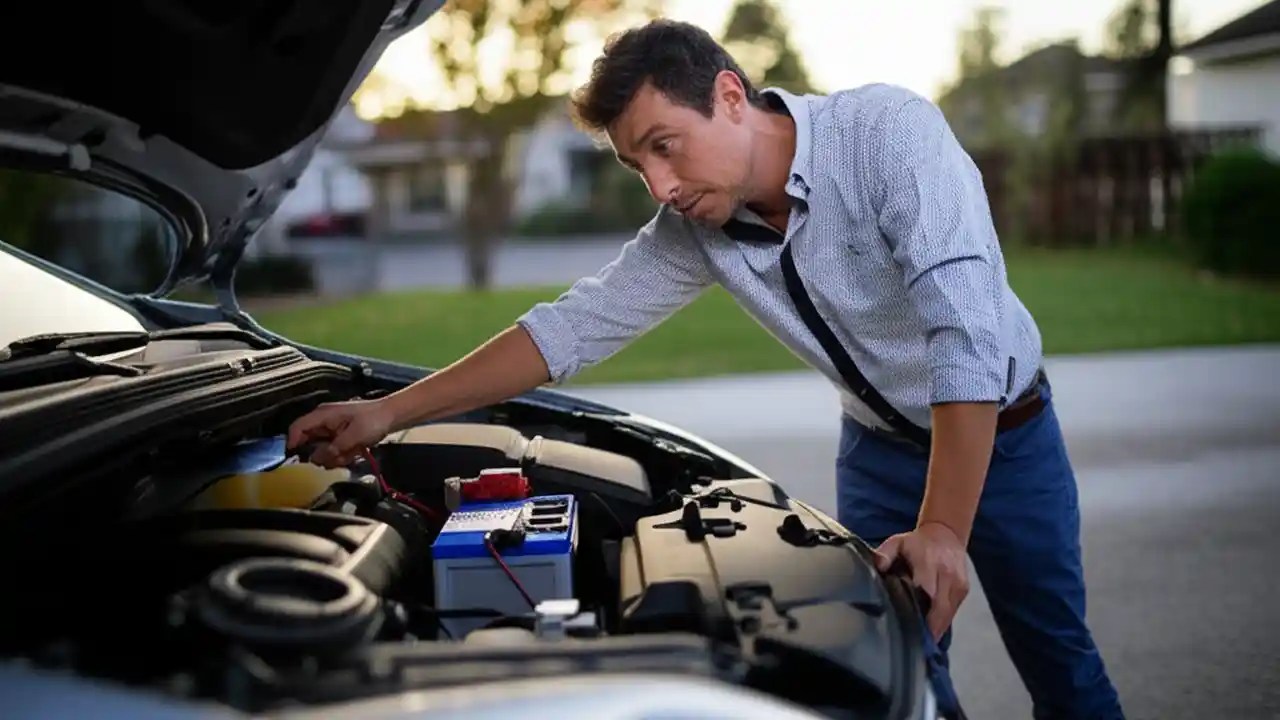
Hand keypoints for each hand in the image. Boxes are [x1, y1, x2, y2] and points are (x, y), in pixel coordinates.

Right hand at [286, 399, 395, 467]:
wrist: (392, 416)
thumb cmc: (372, 421)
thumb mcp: (353, 436)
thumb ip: (333, 449)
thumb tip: (315, 460)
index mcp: (322, 415)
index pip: (297, 427)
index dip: (292, 443)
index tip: (295, 460)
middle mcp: (323, 422)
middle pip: (308, 442)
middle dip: (320, 454)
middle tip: (333, 460)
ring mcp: (332, 429)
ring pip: (322, 449)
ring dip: (333, 456)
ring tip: (349, 454)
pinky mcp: (339, 436)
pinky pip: (333, 450)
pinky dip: (341, 454)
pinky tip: (354, 453)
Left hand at [875, 522, 969, 640]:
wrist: (946, 534)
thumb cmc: (917, 542)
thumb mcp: (897, 542)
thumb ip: (885, 553)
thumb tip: (878, 566)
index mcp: (930, 563)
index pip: (927, 594)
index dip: (918, 615)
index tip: (906, 631)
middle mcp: (948, 576)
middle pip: (940, 611)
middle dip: (928, 630)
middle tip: (913, 646)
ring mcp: (959, 585)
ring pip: (948, 616)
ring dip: (935, 630)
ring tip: (920, 643)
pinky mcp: (964, 591)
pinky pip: (953, 613)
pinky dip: (942, 623)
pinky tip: (929, 632)